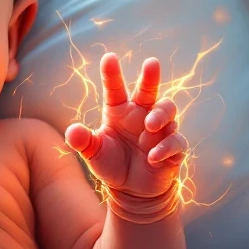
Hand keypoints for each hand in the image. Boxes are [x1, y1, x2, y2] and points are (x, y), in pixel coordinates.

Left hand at [64, 54, 186, 220]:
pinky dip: (165, 147)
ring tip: (149, 125)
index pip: (115, 88)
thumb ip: (82, 141)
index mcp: (119, 111)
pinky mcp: (173, 149)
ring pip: (168, 111)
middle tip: (152, 63)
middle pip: (149, 90)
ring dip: (160, 115)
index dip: (112, 73)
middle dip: (151, 76)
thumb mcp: (93, 153)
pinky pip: (176, 141)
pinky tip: (152, 157)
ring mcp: (160, 130)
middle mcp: (141, 115)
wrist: (132, 192)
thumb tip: (72, 132)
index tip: (109, 57)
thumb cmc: (111, 164)